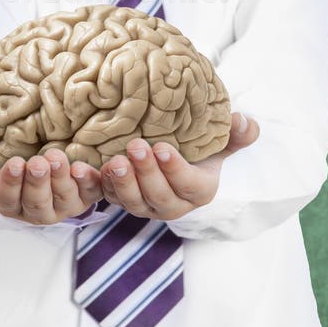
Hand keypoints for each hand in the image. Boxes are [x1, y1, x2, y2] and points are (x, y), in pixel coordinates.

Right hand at [0, 149, 102, 224]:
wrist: (52, 160)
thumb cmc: (23, 165)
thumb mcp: (0, 169)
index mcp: (15, 205)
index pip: (7, 202)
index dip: (10, 185)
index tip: (14, 164)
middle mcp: (40, 211)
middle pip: (37, 203)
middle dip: (37, 183)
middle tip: (37, 164)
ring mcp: (66, 205)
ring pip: (63, 198)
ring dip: (60, 178)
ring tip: (56, 158)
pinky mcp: (88, 196)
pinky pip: (92, 193)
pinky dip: (88, 182)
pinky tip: (81, 169)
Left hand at [100, 112, 259, 220]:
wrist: (172, 157)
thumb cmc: (198, 148)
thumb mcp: (219, 140)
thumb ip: (236, 134)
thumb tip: (245, 122)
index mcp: (198, 190)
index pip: (188, 185)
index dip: (175, 169)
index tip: (162, 148)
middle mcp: (172, 204)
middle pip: (159, 196)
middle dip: (146, 173)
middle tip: (135, 147)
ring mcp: (144, 205)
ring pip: (132, 202)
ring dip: (121, 183)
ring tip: (113, 161)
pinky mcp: (121, 199)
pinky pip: (108, 197)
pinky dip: (96, 186)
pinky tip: (83, 170)